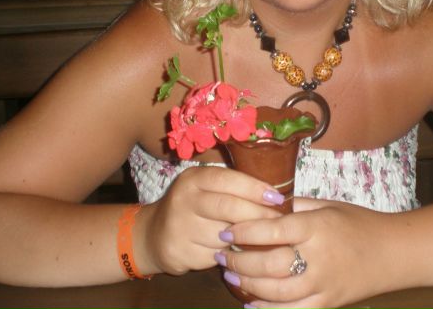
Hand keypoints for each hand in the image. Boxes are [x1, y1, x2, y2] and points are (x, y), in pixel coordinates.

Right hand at [140, 166, 284, 274]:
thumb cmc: (192, 205)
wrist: (154, 234)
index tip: (277, 197)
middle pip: (228, 207)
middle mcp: (184, 200)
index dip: (255, 188)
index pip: (227, 179)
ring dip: (244, 237)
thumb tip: (272, 190)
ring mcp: (179, 227)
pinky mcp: (180, 252)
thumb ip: (231, 185)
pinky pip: (215, 254)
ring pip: (224, 234)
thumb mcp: (205, 187)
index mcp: (193, 178)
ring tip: (258, 235)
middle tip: (278, 220)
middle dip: (258, 214)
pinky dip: (229, 253)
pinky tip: (234, 249)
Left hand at [217, 197, 391, 308]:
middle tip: (223, 256)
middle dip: (240, 261)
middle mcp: (319, 257)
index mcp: (318, 227)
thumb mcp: (329, 205)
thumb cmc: (361, 223)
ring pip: (277, 293)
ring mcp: (324, 284)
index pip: (273, 230)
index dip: (245, 231)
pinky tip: (250, 304)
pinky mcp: (328, 303)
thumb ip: (296, 206)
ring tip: (231, 276)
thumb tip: (264, 204)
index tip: (226, 230)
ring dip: (249, 286)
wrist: (395, 253)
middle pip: (270, 264)